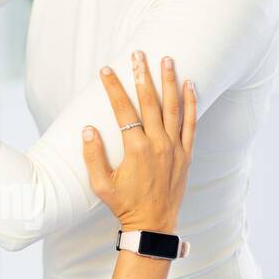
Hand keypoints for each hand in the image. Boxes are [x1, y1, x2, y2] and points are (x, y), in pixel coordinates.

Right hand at [82, 53, 195, 233]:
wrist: (153, 224)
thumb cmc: (124, 205)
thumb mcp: (101, 185)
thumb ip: (92, 156)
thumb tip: (87, 129)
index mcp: (136, 150)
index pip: (123, 110)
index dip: (113, 88)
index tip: (106, 70)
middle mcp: (158, 144)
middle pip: (149, 101)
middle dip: (142, 75)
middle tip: (138, 54)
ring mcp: (175, 148)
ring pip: (173, 107)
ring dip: (169, 81)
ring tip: (166, 59)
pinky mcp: (186, 154)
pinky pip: (191, 122)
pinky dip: (191, 102)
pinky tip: (189, 84)